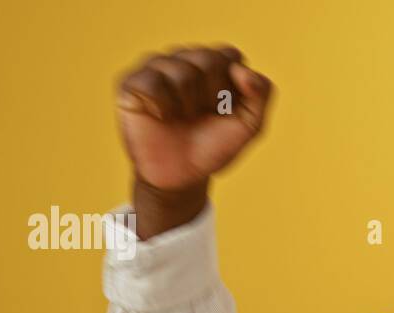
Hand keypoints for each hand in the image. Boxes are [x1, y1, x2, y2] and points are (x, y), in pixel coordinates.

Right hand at [114, 45, 273, 236]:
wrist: (182, 176)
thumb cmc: (213, 145)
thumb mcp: (250, 124)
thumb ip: (261, 93)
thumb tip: (241, 69)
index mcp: (213, 63)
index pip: (230, 56)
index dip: (232, 89)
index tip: (224, 110)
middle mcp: (183, 58)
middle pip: (208, 59)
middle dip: (212, 96)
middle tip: (201, 115)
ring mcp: (156, 67)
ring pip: (181, 71)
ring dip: (188, 105)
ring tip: (181, 118)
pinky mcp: (131, 82)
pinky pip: (152, 82)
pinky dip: (163, 107)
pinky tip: (160, 117)